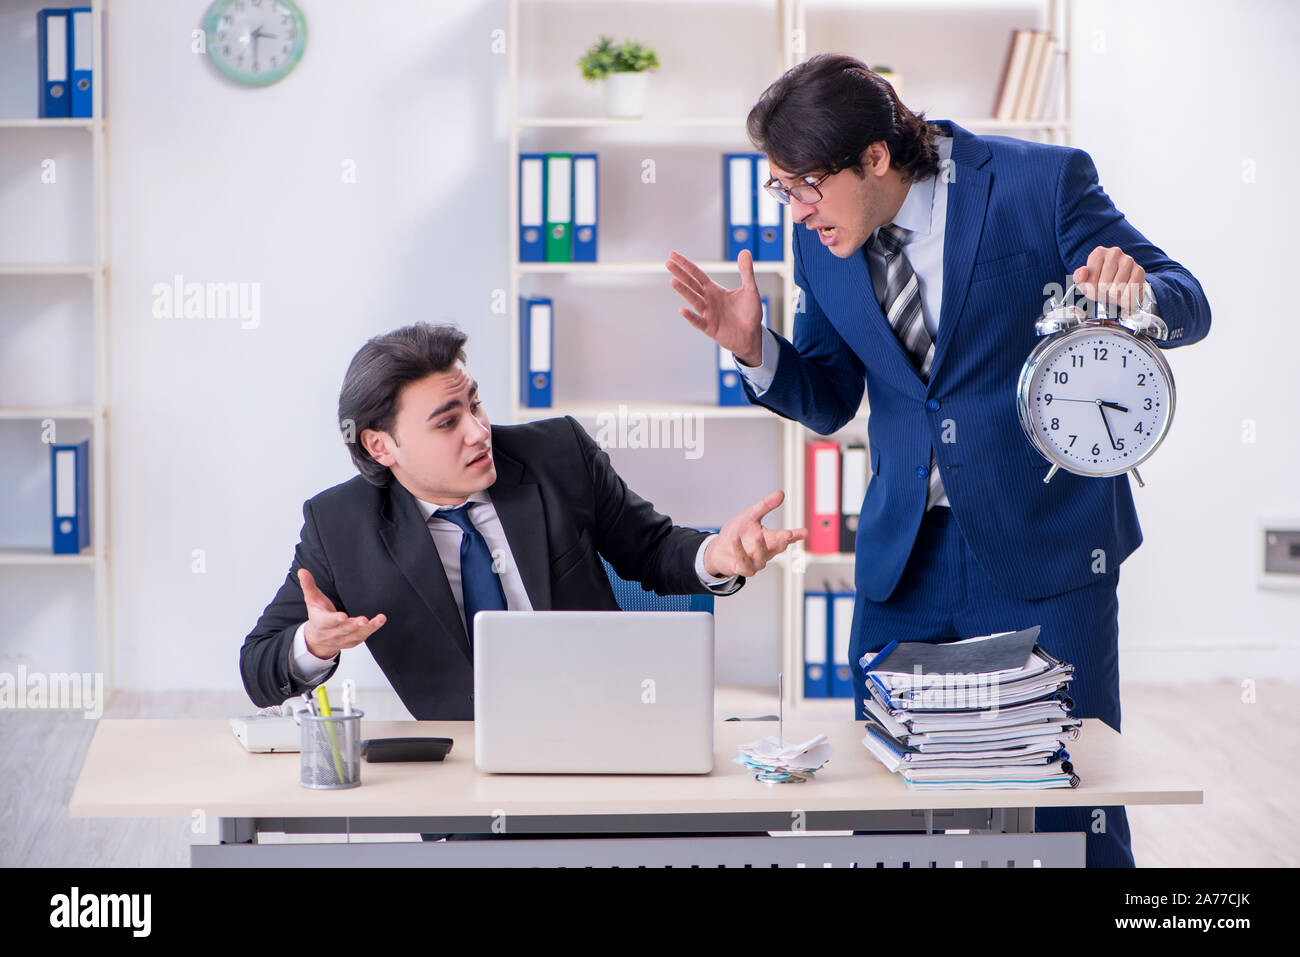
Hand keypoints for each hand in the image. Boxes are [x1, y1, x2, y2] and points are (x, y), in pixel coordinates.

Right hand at [299, 568, 385, 658]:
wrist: (317, 639)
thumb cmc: (317, 615)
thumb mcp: (311, 600)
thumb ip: (308, 585)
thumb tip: (302, 571)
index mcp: (321, 622)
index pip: (327, 621)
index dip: (335, 619)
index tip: (343, 616)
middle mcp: (332, 633)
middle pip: (344, 629)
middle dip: (354, 625)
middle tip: (364, 620)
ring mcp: (343, 639)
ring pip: (356, 635)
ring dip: (369, 628)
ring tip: (379, 619)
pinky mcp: (353, 641)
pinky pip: (363, 637)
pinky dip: (372, 630)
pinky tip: (379, 621)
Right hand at [666, 249, 764, 365]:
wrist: (752, 335)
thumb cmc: (749, 313)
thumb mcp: (750, 289)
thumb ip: (746, 271)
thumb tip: (744, 251)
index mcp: (714, 290)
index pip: (697, 274)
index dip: (686, 264)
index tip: (673, 255)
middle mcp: (708, 300)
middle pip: (691, 284)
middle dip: (680, 273)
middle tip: (668, 263)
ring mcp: (707, 314)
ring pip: (693, 300)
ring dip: (683, 291)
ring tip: (673, 281)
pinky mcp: (710, 328)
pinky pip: (698, 321)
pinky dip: (691, 316)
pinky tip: (683, 310)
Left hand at [704, 490, 807, 577]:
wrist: (718, 549)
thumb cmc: (736, 533)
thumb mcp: (750, 515)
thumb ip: (765, 506)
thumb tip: (780, 493)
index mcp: (770, 540)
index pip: (786, 537)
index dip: (796, 535)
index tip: (804, 532)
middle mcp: (765, 552)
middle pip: (778, 548)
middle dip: (784, 541)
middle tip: (789, 534)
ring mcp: (755, 562)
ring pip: (762, 558)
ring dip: (761, 547)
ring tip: (758, 535)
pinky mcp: (742, 568)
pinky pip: (743, 563)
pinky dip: (739, 551)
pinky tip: (735, 540)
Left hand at [1073, 246, 1146, 314]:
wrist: (1121, 291)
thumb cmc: (1101, 285)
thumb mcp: (1086, 283)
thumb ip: (1079, 277)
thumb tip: (1083, 272)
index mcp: (1098, 253)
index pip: (1091, 278)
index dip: (1092, 287)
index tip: (1095, 284)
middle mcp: (1114, 252)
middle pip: (1103, 283)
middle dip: (1104, 291)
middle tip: (1106, 289)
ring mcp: (1128, 260)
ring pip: (1117, 287)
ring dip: (1114, 294)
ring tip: (1115, 290)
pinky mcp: (1139, 270)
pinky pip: (1129, 290)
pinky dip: (1125, 296)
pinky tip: (1125, 291)